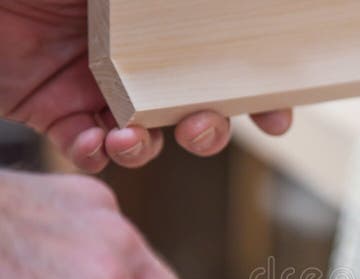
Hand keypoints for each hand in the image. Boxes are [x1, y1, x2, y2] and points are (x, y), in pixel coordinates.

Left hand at [0, 1, 291, 172]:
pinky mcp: (56, 114)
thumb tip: (216, 9)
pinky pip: (91, 150)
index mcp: (152, 19)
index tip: (276, 114)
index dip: (253, 88)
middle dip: (209, 127)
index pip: (217, 56)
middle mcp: (131, 55)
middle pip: (191, 104)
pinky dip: (99, 155)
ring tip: (134, 139)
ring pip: (148, 134)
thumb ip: (160, 1)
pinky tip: (95, 143)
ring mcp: (96, 87)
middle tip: (201, 126)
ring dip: (152, 146)